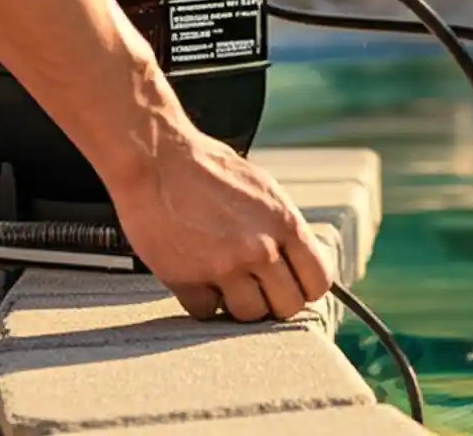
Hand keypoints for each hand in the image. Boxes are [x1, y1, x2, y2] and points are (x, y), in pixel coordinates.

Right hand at [109, 123, 331, 321]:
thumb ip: (281, 226)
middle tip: (256, 288)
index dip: (305, 288)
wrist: (154, 157)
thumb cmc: (206, 168)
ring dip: (237, 303)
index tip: (292, 285)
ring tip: (224, 281)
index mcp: (285, 222)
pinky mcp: (187, 278)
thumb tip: (299, 259)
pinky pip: (205, 311)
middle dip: (274, 301)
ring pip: (249, 315)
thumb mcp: (262, 188)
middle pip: (288, 306)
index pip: (318, 280)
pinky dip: (201, 300)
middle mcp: (261, 248)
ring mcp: (224, 266)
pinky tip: (195, 276)